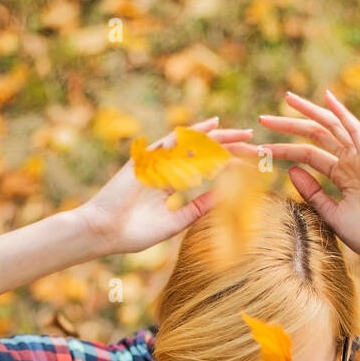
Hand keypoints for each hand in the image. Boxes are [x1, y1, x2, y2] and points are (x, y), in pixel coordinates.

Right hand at [78, 117, 256, 254]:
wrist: (103, 232)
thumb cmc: (133, 233)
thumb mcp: (175, 222)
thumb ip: (197, 208)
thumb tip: (225, 198)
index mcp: (170, 184)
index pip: (203, 169)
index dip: (226, 164)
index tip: (251, 164)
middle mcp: (165, 168)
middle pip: (203, 152)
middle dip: (229, 147)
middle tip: (256, 143)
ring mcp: (155, 162)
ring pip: (192, 144)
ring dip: (218, 137)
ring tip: (242, 134)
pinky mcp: (146, 160)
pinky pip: (172, 142)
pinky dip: (192, 134)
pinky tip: (212, 127)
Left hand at [256, 90, 359, 260]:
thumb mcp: (331, 213)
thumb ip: (312, 192)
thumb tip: (291, 170)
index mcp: (343, 175)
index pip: (307, 155)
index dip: (283, 150)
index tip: (260, 149)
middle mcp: (351, 161)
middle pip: (314, 136)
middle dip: (288, 126)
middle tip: (262, 120)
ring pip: (330, 126)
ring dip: (308, 112)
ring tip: (286, 99)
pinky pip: (354, 128)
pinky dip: (341, 112)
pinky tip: (326, 97)